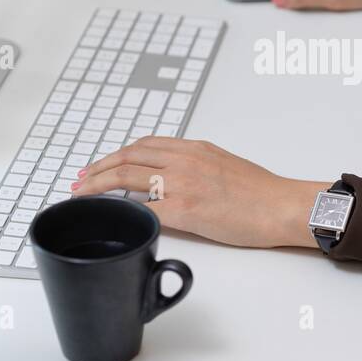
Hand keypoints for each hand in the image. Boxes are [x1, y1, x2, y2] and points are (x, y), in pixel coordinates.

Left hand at [72, 136, 328, 249]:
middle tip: (81, 181)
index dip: (117, 154)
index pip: (144, 144)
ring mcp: (182, 183)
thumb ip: (195, 165)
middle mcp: (183, 160)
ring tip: (83, 195)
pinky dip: (121, 209)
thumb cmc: (261, 192)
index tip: (101, 165)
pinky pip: (142, 207)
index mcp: (193, 148)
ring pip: (127, 177)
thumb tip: (174, 176)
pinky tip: (111, 216)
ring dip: (99, 186)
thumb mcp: (223, 164)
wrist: (280, 205)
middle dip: (98, 169)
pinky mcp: (184, 209)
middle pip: (127, 157)